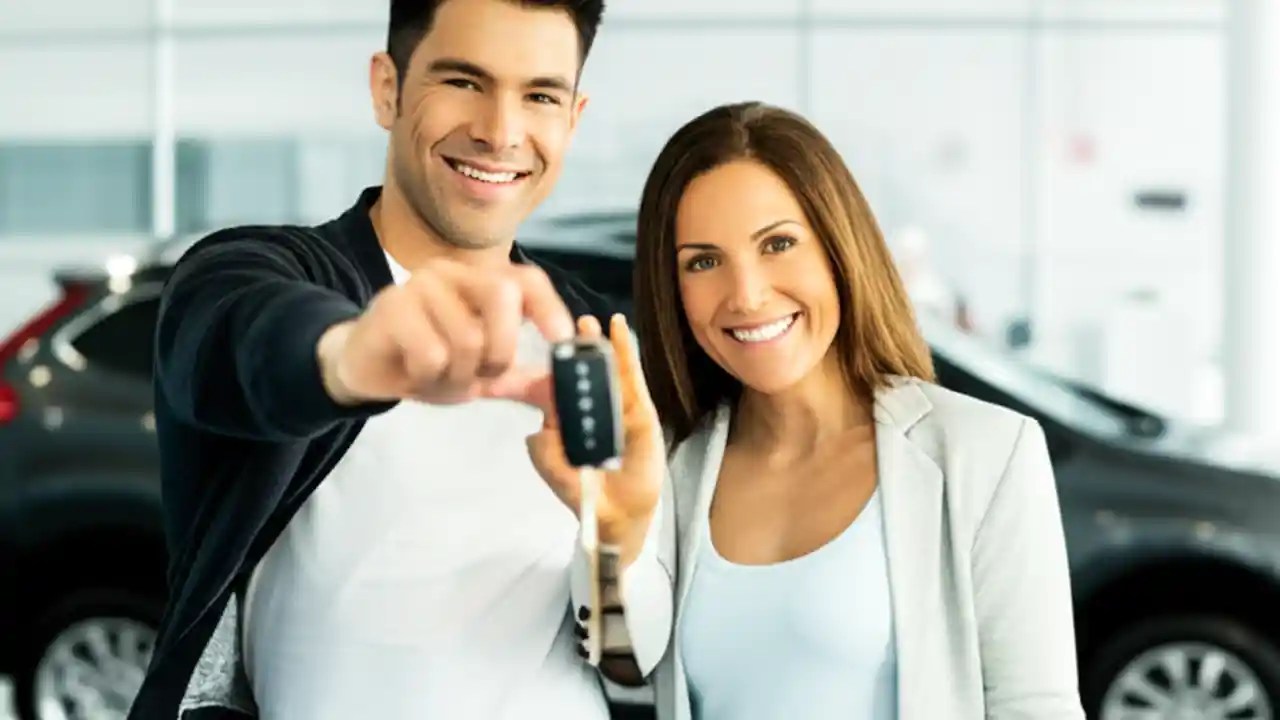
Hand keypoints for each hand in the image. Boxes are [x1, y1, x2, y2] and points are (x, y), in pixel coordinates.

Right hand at [317, 259, 574, 405]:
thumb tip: (561, 389)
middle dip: (501, 351)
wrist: (363, 367)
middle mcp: (453, 273)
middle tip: (482, 376)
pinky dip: (429, 379)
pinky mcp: (391, 307)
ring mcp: (420, 285)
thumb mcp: (479, 372)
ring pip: (467, 339)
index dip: (550, 308)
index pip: (526, 280)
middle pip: (502, 297)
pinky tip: (414, 376)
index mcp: (480, 280)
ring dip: (458, 378)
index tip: (563, 341)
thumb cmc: (426, 362)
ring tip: (438, 378)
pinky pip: (432, 353)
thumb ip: (519, 377)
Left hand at [526, 314, 665, 568]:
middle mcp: (597, 411)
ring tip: (591, 322)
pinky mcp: (641, 414)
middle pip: (588, 373)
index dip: (558, 366)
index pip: (564, 387)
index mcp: (574, 422)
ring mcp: (621, 410)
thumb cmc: (586, 495)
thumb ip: (543, 449)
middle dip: (581, 348)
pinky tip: (620, 331)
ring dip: (602, 344)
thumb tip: (538, 426)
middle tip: (573, 323)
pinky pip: (633, 380)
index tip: (549, 344)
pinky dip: (627, 355)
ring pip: (610, 371)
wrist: (616, 519)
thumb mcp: (555, 470)